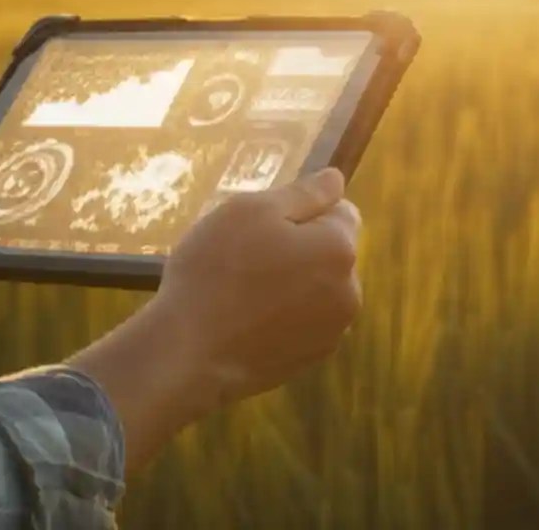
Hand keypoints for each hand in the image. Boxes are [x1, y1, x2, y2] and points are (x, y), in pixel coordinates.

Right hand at [69, 168, 361, 469]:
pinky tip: (247, 320)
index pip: (342, 211)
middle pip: (331, 252)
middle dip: (301, 248)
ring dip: (294, 283)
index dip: (305, 211)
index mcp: (340, 249)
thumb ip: (303, 193)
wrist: (188, 354)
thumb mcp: (251, 211)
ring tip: (244, 292)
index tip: (266, 225)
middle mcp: (350, 290)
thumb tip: (337, 180)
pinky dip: (284, 316)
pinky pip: (303, 321)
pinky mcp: (312, 358)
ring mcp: (333, 330)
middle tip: (248, 257)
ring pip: (318, 288)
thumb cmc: (216, 271)